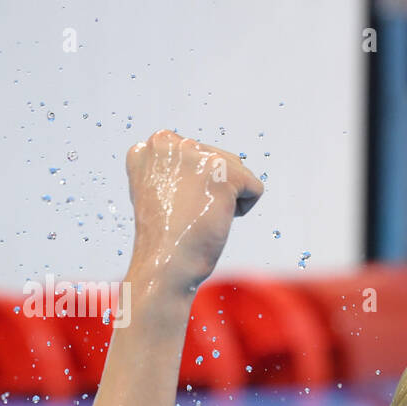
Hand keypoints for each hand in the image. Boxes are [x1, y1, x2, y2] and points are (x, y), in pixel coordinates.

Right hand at [125, 130, 263, 294]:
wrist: (165, 262)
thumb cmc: (166, 237)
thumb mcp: (161, 191)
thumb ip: (178, 169)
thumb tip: (211, 165)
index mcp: (152, 146)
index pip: (198, 157)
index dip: (195, 189)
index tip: (176, 207)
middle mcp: (168, 142)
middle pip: (220, 160)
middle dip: (213, 191)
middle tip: (188, 214)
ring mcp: (194, 154)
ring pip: (238, 171)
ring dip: (228, 199)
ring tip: (200, 215)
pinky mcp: (220, 169)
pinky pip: (254, 187)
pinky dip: (243, 209)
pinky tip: (216, 219)